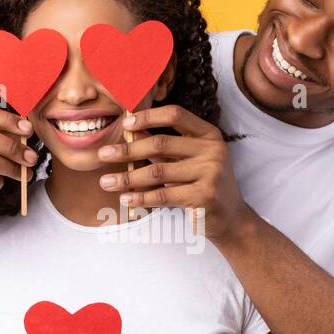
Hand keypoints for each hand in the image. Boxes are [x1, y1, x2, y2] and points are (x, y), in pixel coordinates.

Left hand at [94, 106, 248, 241]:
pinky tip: (125, 198)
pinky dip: (141, 197)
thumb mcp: (188, 161)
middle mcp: (213, 151)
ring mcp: (211, 174)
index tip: (125, 124)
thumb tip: (130, 130)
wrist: (231, 218)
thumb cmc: (203, 185)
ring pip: (158, 172)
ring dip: (127, 178)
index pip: (176, 115)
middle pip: (161, 143)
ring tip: (106, 182)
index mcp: (209, 135)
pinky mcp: (204, 198)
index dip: (148, 116)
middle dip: (128, 149)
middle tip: (103, 155)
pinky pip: (164, 195)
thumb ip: (164, 146)